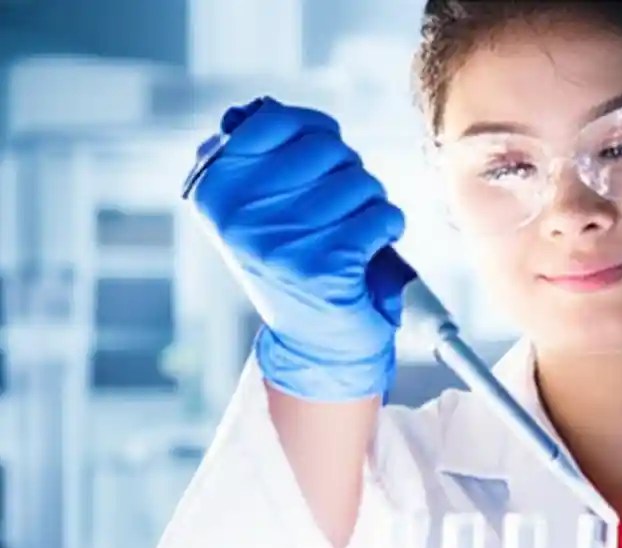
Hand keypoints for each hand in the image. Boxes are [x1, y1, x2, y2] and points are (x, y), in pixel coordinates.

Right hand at [188, 97, 415, 400]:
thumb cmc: (293, 264)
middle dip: (348, 172)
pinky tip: (368, 251)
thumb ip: (253, 158)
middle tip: (339, 209)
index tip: (323, 157)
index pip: (275, 120)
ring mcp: (280, 241)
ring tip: (351, 233)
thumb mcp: (254, 211)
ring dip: (369, 203)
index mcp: (213, 190)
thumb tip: (255, 109)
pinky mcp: (325, 265)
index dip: (315, 130)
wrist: (315, 344)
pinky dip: (388, 228)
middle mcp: (239, 215)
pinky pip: (381, 215)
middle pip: (327, 148)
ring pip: (360, 181)